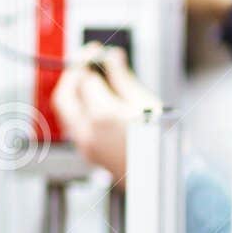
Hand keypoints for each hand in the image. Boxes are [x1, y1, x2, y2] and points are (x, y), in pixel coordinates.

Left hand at [50, 44, 160, 185]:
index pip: (86, 78)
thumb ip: (123, 79)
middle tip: (86, 63)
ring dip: (74, 92)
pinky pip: (75, 126)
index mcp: (102, 115)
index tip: (99, 53)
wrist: (166, 179)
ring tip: (92, 81)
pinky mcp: (89, 154)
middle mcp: (87, 131)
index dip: (91, 61)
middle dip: (73, 75)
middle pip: (65, 95)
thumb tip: (112, 59)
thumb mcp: (146, 104)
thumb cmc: (163, 146)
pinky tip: (96, 103)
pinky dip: (80, 109)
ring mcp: (85, 145)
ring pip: (66, 112)